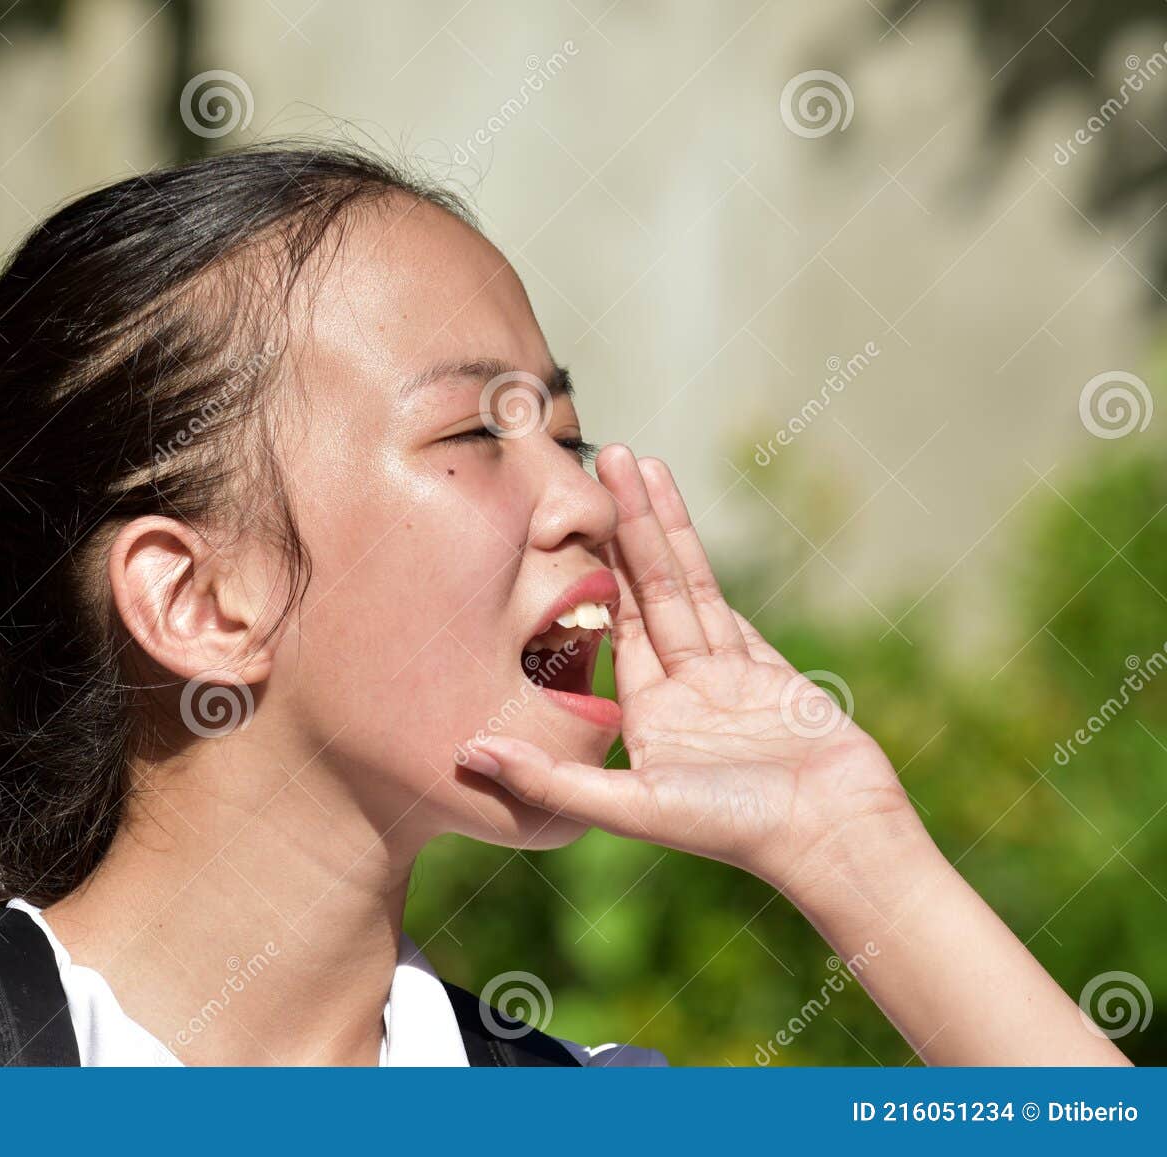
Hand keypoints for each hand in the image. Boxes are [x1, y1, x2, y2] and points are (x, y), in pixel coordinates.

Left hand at [468, 445, 924, 893]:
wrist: (836, 835)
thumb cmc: (736, 829)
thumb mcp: (634, 808)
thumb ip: (550, 782)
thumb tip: (466, 754)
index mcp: (637, 719)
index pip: (596, 631)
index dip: (573, 576)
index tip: (542, 523)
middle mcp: (672, 691)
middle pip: (635, 591)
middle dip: (612, 527)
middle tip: (587, 458)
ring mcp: (721, 675)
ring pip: (677, 580)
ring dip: (651, 521)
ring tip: (628, 458)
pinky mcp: (763, 666)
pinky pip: (718, 594)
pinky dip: (693, 548)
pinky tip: (669, 505)